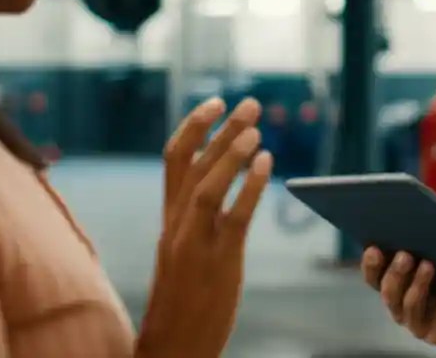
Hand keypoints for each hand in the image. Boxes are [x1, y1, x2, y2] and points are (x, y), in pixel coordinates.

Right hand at [136, 98, 273, 357]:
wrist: (172, 348)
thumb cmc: (182, 301)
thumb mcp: (181, 252)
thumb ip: (192, 219)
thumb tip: (212, 184)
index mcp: (169, 220)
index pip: (174, 160)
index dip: (194, 126)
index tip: (215, 102)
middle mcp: (177, 226)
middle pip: (193, 164)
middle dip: (221, 128)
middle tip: (250, 102)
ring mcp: (195, 245)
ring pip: (207, 187)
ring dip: (231, 153)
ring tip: (256, 130)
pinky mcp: (218, 264)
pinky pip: (234, 218)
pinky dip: (249, 187)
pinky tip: (266, 165)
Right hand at [361, 247, 435, 346]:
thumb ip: (424, 242)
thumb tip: (413, 219)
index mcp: (396, 287)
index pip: (374, 278)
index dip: (371, 264)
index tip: (374, 247)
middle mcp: (402, 308)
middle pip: (389, 293)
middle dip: (395, 273)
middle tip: (406, 254)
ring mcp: (421, 325)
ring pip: (411, 306)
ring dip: (418, 285)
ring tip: (429, 265)